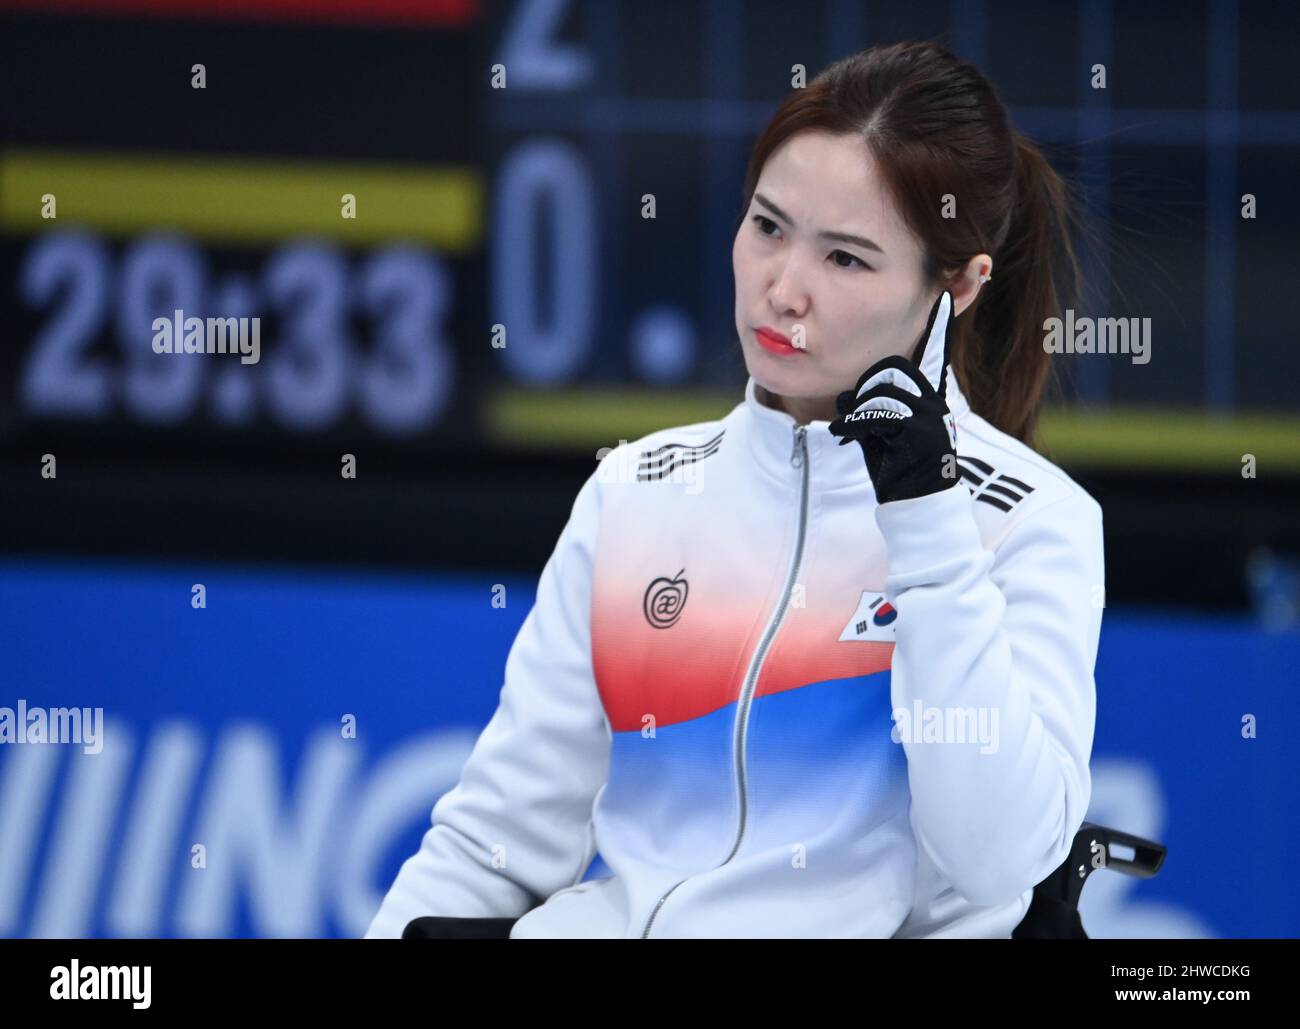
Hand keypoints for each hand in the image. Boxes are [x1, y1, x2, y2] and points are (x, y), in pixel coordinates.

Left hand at [827, 290, 959, 503]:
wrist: (917, 501)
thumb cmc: (896, 466)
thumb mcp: (881, 430)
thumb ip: (872, 406)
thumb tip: (848, 395)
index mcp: (926, 396)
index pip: (933, 352)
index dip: (939, 325)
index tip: (944, 295)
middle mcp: (933, 400)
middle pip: (892, 368)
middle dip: (866, 388)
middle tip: (855, 414)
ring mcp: (929, 415)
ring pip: (882, 391)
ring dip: (859, 410)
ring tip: (852, 430)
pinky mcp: (921, 431)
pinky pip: (879, 413)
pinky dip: (856, 424)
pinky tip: (846, 437)